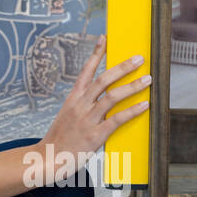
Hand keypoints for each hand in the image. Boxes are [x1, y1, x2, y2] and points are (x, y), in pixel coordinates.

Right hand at [37, 35, 149, 184]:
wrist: (48, 157)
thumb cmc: (60, 138)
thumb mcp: (68, 115)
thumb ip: (84, 106)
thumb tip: (103, 98)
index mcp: (72, 98)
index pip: (86, 70)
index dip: (96, 53)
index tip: (105, 39)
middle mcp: (80, 105)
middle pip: (104, 80)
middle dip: (123, 67)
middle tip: (139, 58)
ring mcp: (87, 119)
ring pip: (112, 97)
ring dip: (132, 86)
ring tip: (147, 79)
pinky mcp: (95, 135)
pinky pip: (117, 119)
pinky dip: (133, 111)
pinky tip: (144, 105)